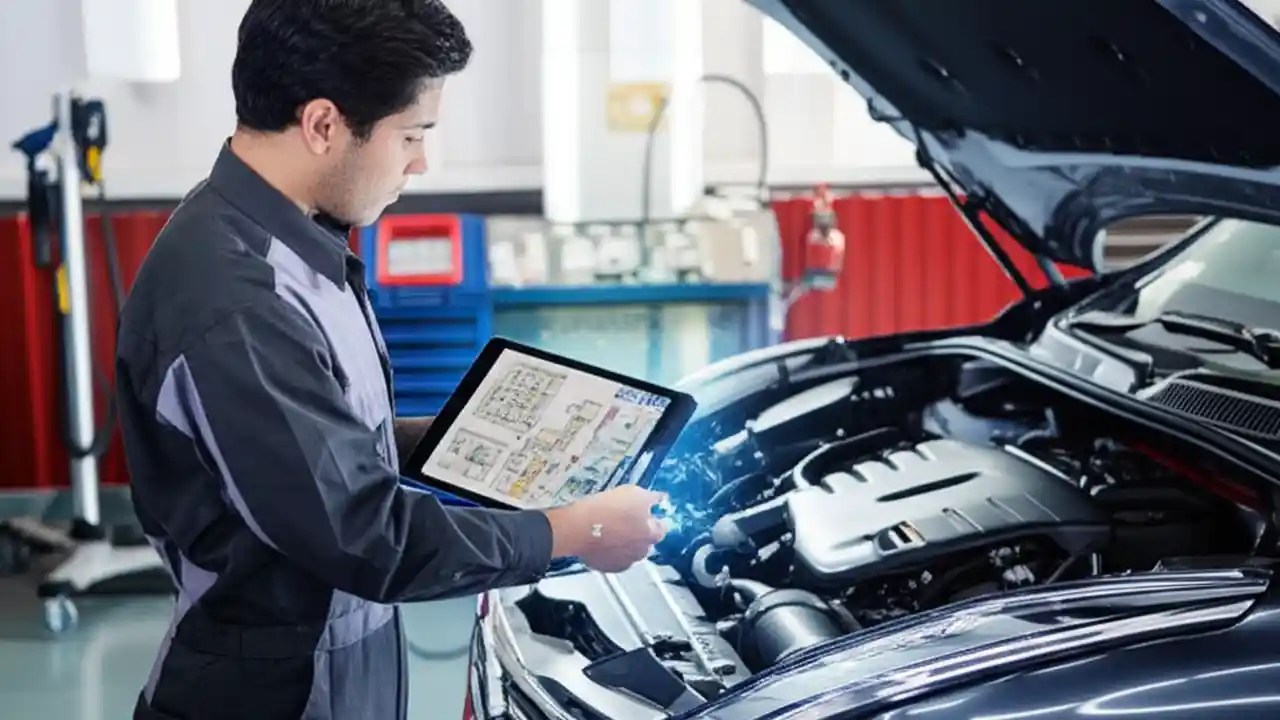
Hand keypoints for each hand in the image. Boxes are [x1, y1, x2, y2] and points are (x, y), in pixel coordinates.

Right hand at [544, 485, 668, 572]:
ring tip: (609, 530)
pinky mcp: (605, 568)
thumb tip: (661, 498)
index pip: (661, 528)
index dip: (653, 519)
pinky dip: (608, 551)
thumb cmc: (608, 508)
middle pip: (645, 542)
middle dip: (638, 533)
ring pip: (628, 552)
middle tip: (624, 519)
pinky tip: (599, 540)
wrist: (578, 527)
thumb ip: (651, 498)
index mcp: (651, 534)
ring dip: (623, 544)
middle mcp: (641, 552)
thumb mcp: (634, 493)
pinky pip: (610, 558)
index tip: (645, 512)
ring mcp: (623, 562)